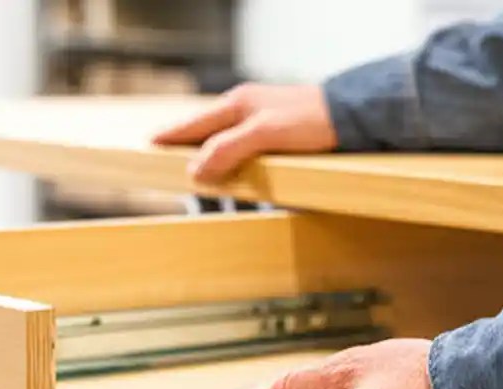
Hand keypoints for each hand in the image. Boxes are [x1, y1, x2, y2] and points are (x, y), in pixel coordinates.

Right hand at [153, 83, 337, 183]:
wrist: (352, 117)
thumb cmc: (312, 120)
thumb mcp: (264, 135)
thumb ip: (228, 150)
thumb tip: (196, 170)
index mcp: (237, 104)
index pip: (193, 124)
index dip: (170, 137)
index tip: (149, 146)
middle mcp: (246, 109)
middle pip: (206, 132)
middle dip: (186, 147)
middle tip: (165, 160)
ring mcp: (262, 121)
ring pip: (225, 141)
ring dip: (211, 156)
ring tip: (195, 171)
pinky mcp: (278, 134)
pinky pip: (244, 148)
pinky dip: (232, 160)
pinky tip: (234, 170)